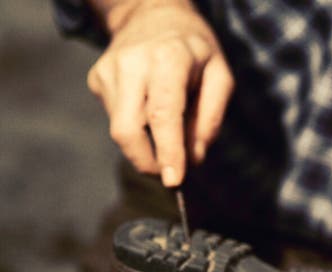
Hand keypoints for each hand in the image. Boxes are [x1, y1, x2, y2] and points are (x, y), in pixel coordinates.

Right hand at [87, 0, 233, 185]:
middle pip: (128, 131)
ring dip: (143, 147)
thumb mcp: (219, 75)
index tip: (173, 181)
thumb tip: (194, 157)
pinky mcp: (97, 78)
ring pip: (119, 131)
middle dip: (147, 162)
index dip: (167, 152)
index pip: (163, 114)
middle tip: (168, 171)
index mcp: (168, 58)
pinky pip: (115, 120)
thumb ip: (211, 119)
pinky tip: (146, 109)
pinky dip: (134, 129)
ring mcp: (109, 69)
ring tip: (164, 131)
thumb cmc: (194, 50)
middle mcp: (132, 62)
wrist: (153, 13)